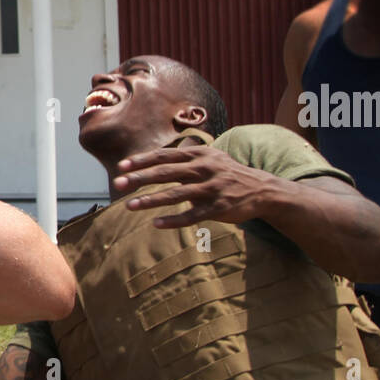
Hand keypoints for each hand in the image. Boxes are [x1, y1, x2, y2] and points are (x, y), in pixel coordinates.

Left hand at [112, 145, 281, 227]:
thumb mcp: (209, 158)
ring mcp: (212, 189)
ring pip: (176, 195)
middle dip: (140, 178)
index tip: (122, 166)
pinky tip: (156, 224)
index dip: (142, 161)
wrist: (261, 189)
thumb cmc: (227, 174)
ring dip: (151, 200)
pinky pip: (192, 216)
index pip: (164, 156)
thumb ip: (185, 158)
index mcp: (199, 155)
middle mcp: (204, 169)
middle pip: (166, 173)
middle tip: (117, 183)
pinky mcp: (219, 208)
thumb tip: (155, 159)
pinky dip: (174, 220)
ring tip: (130, 206)